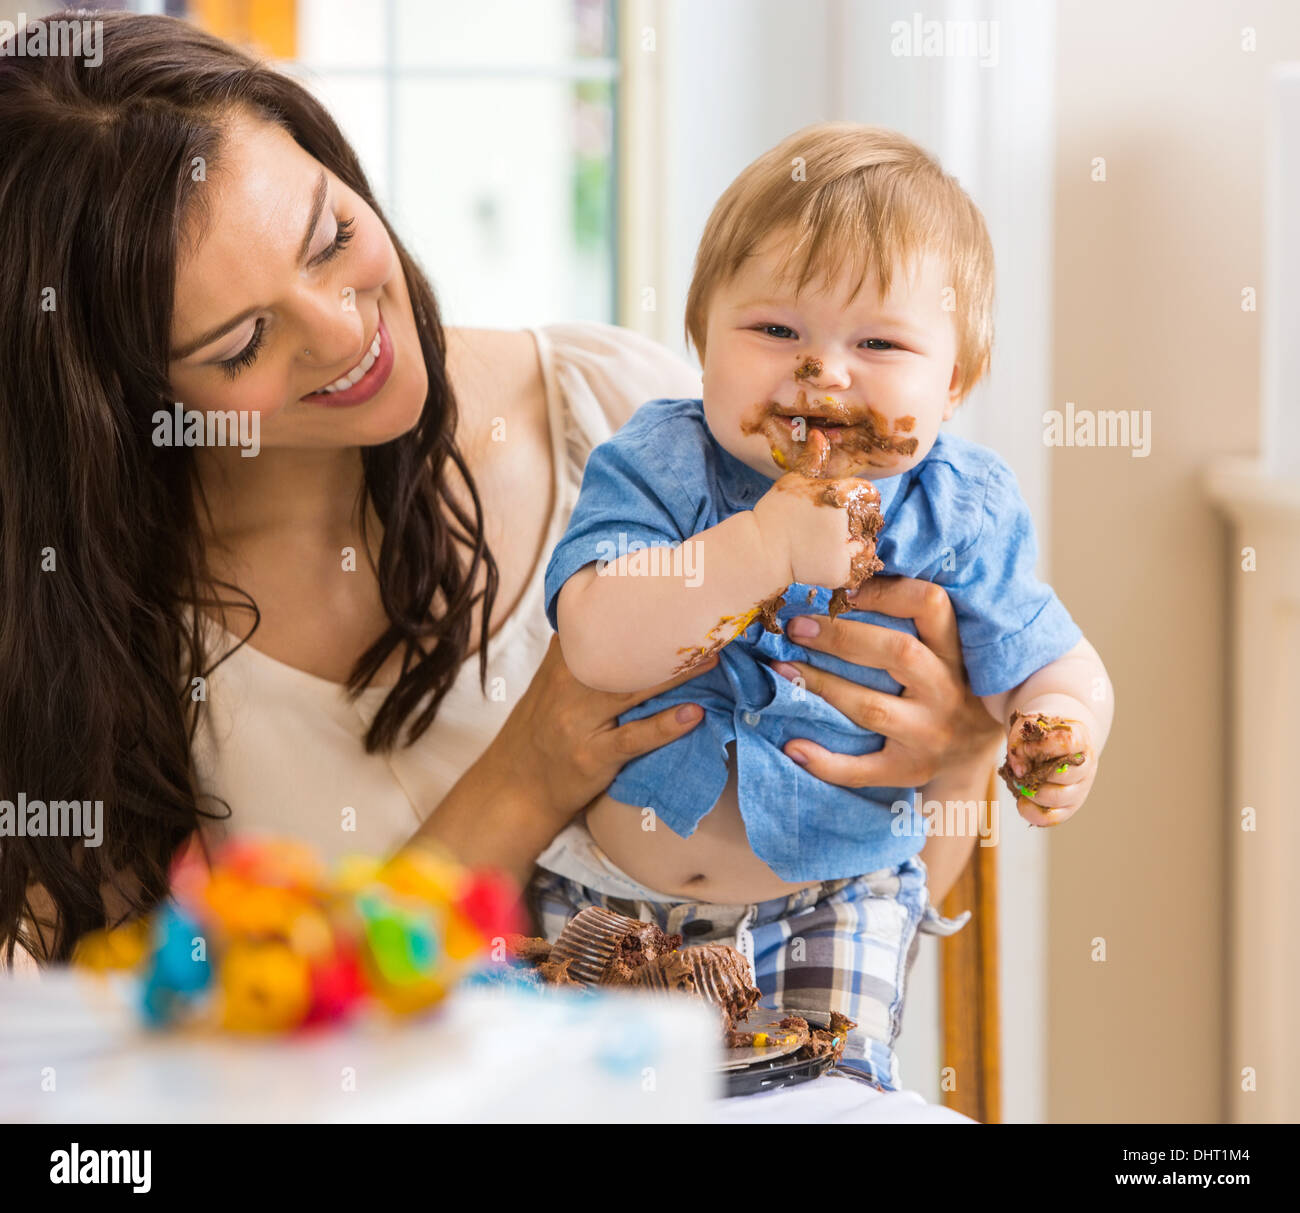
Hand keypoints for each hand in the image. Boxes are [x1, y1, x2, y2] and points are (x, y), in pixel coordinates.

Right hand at [480, 634, 718, 822]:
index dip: (641, 611)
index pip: (604, 629)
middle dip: (665, 639)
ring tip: (710, 659)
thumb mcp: (548, 684)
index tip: (676, 593)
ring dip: (677, 675)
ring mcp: (581, 721)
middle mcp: (569, 686)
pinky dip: (665, 725)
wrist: (515, 787)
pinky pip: (634, 737)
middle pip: (624, 657)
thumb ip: (572, 653)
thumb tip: (597, 613)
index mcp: (563, 664)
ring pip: (634, 691)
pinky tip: (694, 713)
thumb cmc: (541, 731)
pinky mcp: (593, 755)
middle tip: (704, 621)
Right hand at [752, 428, 880, 590]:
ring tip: (827, 543)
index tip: (839, 506)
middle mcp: (847, 521)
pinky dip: (848, 565)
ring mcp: (845, 549)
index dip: (856, 498)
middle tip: (827, 528)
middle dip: (855, 522)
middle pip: (870, 520)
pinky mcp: (841, 572)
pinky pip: (857, 567)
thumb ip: (814, 459)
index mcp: (841, 494)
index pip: (870, 494)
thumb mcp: (794, 480)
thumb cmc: (776, 512)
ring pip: (866, 545)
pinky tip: (827, 557)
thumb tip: (818, 433)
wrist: (761, 550)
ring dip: (854, 545)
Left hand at [765, 575, 1002, 787]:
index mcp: (956, 653)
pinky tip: (792, 746)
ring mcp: (930, 735)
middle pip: (896, 652)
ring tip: (780, 669)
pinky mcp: (911, 770)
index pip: (931, 604)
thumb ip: (914, 623)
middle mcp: (948, 691)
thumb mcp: (949, 653)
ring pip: (872, 708)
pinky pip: (864, 769)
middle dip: (840, 637)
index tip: (842, 589)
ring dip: (821, 686)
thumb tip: (843, 581)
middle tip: (795, 627)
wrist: (976, 757)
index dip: (885, 592)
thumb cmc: (949, 688)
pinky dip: (825, 762)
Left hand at [998, 710, 1095, 826]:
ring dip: (1033, 793)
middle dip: (1035, 774)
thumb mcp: (1028, 728)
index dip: (1041, 747)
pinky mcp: (1070, 806)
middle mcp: (1085, 765)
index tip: (1026, 748)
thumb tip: (1020, 772)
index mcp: (1079, 739)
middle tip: (1020, 772)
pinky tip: (1022, 801)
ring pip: (1059, 798)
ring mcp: (1080, 788)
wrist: (1054, 745)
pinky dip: (1033, 812)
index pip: (1066, 743)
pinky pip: (1053, 817)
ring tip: (1020, 785)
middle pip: (1064, 775)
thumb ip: (1019, 744)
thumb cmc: (1040, 735)